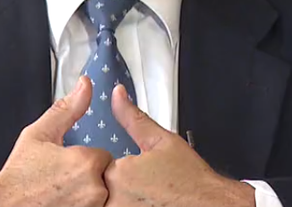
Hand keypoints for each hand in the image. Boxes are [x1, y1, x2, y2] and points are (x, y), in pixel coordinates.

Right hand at [0, 77, 111, 206]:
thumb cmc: (19, 178)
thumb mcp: (39, 135)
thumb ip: (67, 109)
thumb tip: (85, 86)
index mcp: (85, 162)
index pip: (103, 154)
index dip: (84, 158)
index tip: (66, 164)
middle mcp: (95, 189)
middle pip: (106, 175)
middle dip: (88, 175)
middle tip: (63, 180)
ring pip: (103, 194)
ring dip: (88, 191)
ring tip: (63, 192)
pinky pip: (96, 206)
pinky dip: (83, 203)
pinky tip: (65, 202)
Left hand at [104, 85, 255, 206]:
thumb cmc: (193, 183)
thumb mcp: (161, 141)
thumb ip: (132, 118)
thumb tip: (117, 95)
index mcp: (117, 175)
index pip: (98, 168)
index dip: (116, 169)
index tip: (135, 175)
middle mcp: (115, 202)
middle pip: (102, 189)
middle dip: (116, 188)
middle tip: (145, 189)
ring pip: (109, 203)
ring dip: (123, 199)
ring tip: (147, 198)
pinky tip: (147, 204)